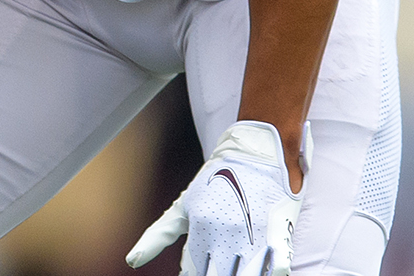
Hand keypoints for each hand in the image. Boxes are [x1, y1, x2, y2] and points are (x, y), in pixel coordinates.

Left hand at [127, 121, 309, 275]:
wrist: (258, 151)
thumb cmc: (217, 180)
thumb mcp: (183, 206)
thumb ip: (157, 236)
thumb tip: (131, 261)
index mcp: (202, 228)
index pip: (192, 273)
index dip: (191, 275)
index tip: (192, 273)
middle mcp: (227, 234)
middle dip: (213, 275)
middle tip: (214, 269)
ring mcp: (256, 237)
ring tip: (232, 269)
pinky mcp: (282, 237)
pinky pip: (276, 272)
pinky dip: (267, 274)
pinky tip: (260, 272)